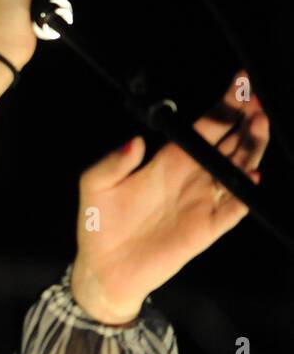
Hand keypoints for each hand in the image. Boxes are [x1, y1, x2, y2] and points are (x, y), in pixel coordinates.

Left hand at [70, 70, 269, 324]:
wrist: (104, 267)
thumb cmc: (99, 223)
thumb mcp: (94, 185)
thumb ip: (111, 162)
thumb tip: (134, 142)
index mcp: (168, 161)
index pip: (204, 127)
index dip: (223, 106)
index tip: (240, 85)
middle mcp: (191, 177)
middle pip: (229, 142)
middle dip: (245, 120)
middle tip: (257, 100)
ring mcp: (202, 201)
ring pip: (238, 169)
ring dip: (251, 147)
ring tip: (259, 124)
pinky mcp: (206, 228)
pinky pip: (232, 209)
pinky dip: (244, 194)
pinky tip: (251, 176)